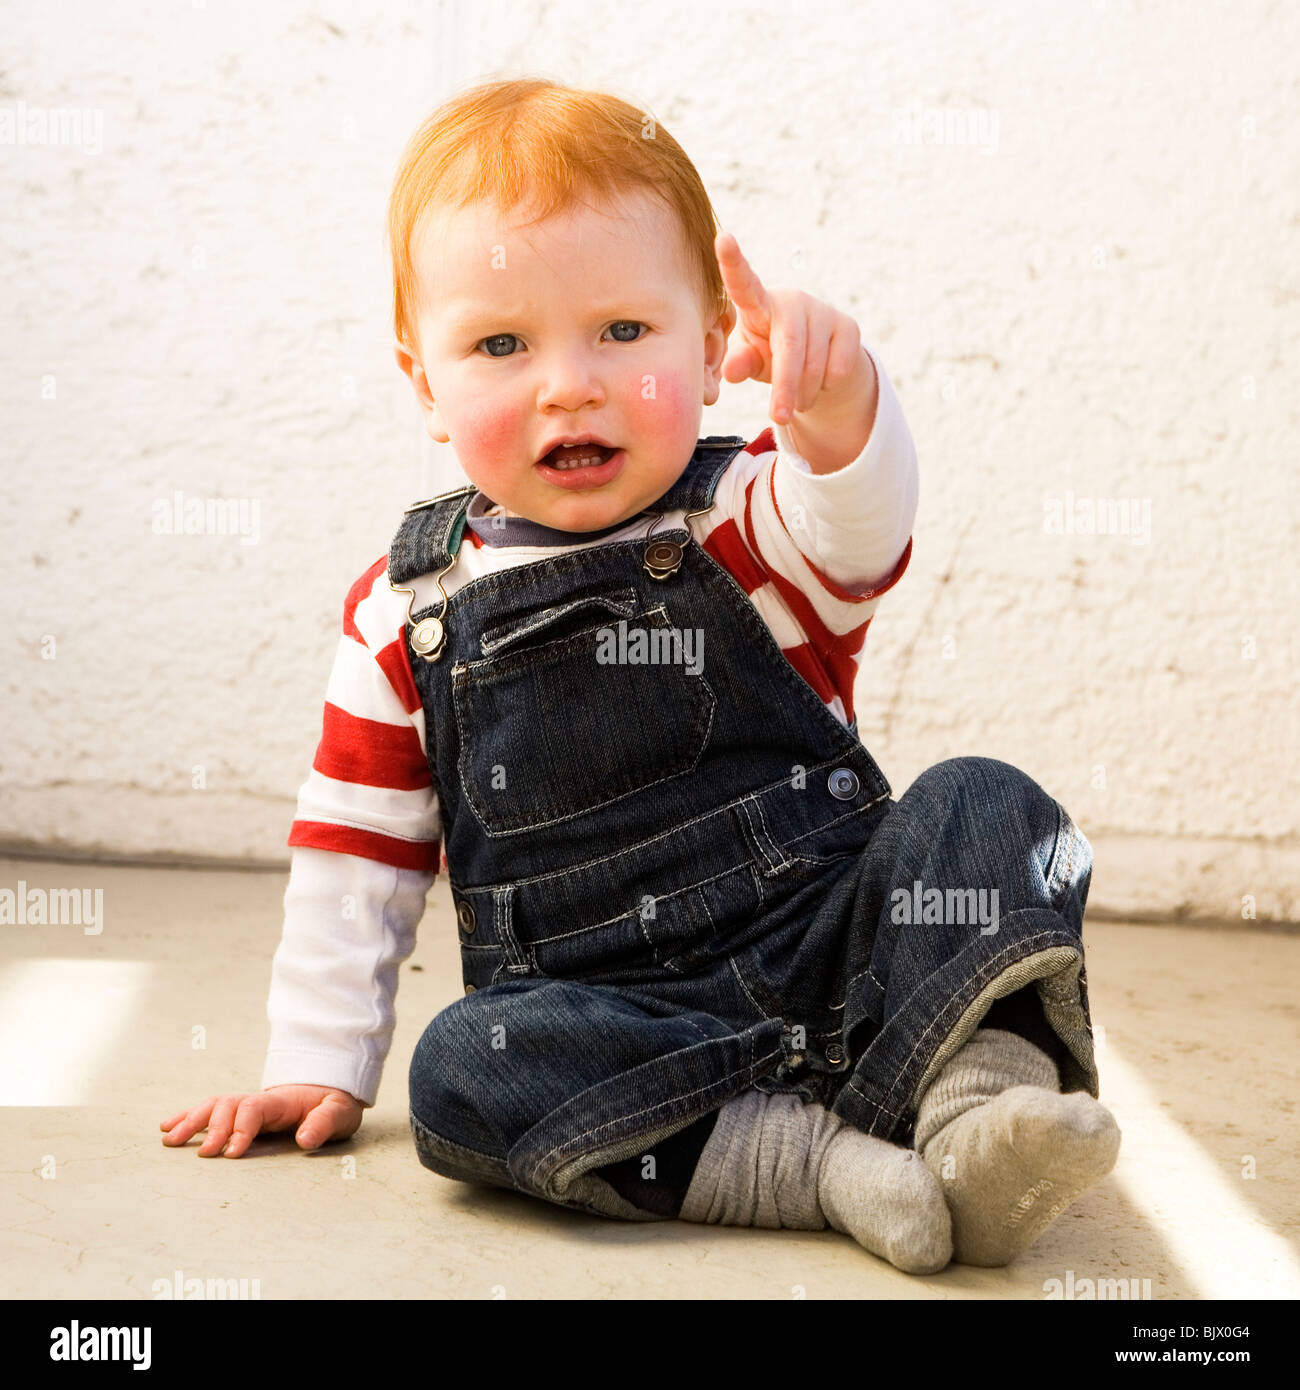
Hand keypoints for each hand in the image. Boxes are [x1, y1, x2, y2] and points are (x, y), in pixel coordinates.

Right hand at [160, 1084, 362, 1157]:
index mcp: (281, 1101)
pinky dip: (189, 1117)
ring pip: (214, 1106)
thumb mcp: (339, 1112)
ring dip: (191, 1121)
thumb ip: (324, 1123)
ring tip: (170, 1139)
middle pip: (228, 1105)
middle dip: (212, 1128)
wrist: (330, 1089)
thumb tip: (306, 1138)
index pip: (254, 1109)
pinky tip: (169, 1128)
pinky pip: (211, 1110)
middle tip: (203, 1154)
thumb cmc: (334, 1104)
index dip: (241, 1129)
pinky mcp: (241, 1112)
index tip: (231, 1153)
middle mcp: (260, 1100)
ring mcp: (248, 1104)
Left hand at [714, 230, 866, 427]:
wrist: (815, 364)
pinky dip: (826, 387)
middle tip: (780, 417)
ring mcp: (822, 310)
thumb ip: (740, 363)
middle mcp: (791, 301)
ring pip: (815, 365)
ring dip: (804, 394)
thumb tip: (731, 371)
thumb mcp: (751, 361)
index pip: (744, 284)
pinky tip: (820, 380)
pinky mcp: (848, 326)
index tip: (722, 238)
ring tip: (797, 399)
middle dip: (785, 387)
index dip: (733, 263)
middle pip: (789, 348)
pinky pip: (837, 368)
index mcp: (759, 305)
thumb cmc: (769, 355)